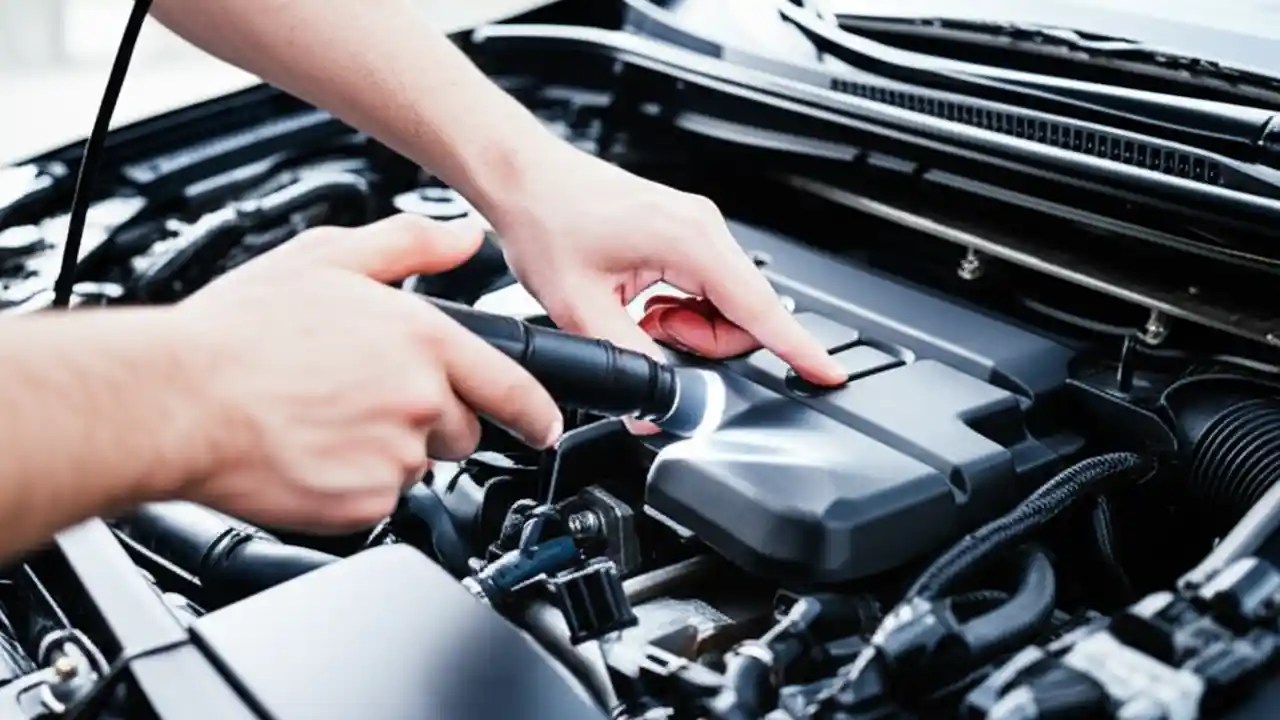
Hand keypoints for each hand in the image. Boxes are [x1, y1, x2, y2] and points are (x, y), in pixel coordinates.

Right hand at [171, 215, 561, 531]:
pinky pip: (380, 496)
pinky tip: (315, 449)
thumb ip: (410, 244)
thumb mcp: (329, 257)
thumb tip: (463, 240)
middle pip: (462, 429)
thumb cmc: (241, 332)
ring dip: (390, 448)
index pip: (513, 387)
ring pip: (418, 463)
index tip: (544, 425)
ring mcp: (394, 457)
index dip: (536, 411)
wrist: (178, 399)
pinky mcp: (364, 502)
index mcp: (423, 342)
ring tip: (329, 418)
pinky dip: (356, 481)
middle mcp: (419, 402)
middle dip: (431, 418)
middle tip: (369, 398)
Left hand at [487, 147, 845, 382]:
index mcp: (691, 240)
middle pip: (743, 313)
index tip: (828, 374)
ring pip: (723, 303)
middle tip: (650, 336)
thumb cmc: (545, 220)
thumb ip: (628, 362)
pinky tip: (639, 302)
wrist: (522, 179)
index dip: (798, 349)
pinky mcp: (682, 231)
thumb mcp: (581, 309)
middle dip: (704, 342)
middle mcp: (703, 228)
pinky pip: (704, 286)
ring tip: (636, 315)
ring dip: (686, 326)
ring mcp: (696, 227)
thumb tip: (655, 402)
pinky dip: (678, 307)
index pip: (761, 309)